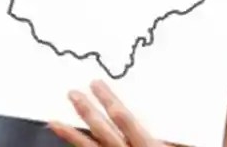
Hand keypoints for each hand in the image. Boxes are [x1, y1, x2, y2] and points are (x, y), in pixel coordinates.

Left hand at [48, 80, 173, 146]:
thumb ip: (171, 143)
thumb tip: (166, 131)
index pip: (125, 120)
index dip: (109, 100)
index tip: (96, 85)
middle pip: (103, 130)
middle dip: (87, 111)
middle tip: (72, 93)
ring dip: (71, 133)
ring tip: (54, 121)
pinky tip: (63, 143)